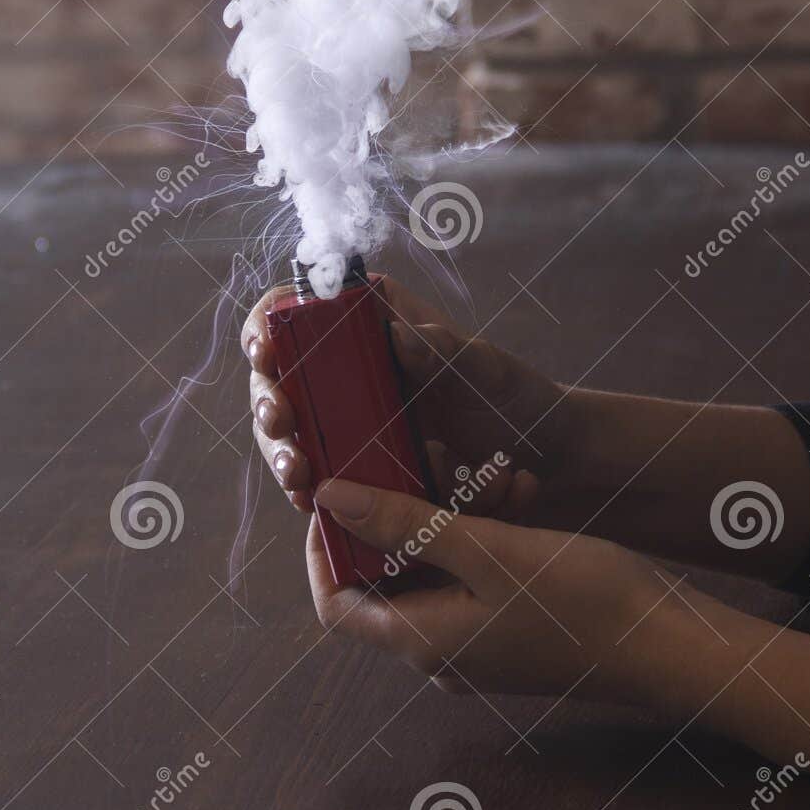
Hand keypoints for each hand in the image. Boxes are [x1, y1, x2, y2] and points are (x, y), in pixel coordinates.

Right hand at [243, 275, 567, 515]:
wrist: (544, 455)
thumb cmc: (516, 395)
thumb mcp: (487, 367)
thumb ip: (447, 349)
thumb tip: (399, 334)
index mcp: (372, 322)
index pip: (301, 307)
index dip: (269, 322)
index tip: (266, 347)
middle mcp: (350, 367)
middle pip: (282, 373)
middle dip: (269, 398)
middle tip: (279, 420)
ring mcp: (349, 417)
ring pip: (291, 428)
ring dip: (281, 449)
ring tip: (295, 472)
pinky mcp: (358, 464)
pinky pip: (319, 473)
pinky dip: (307, 488)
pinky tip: (308, 502)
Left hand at [302, 476, 680, 697]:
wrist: (672, 646)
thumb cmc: (583, 603)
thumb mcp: (488, 550)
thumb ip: (405, 524)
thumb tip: (330, 498)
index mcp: (420, 640)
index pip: (335, 603)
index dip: (323, 548)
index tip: (337, 490)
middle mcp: (440, 652)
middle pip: (387, 576)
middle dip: (407, 511)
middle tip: (436, 458)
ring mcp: (477, 645)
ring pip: (437, 568)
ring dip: (456, 514)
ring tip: (497, 470)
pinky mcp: (510, 631)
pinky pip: (476, 576)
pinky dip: (487, 533)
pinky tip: (521, 490)